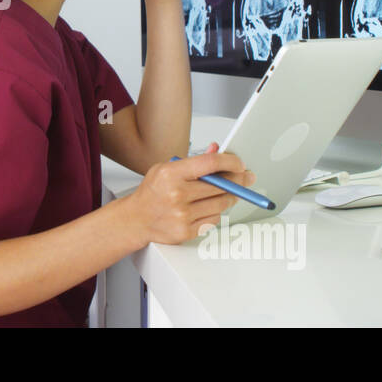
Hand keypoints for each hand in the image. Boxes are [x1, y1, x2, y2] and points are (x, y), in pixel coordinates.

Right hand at [122, 142, 256, 246]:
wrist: (136, 219)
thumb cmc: (152, 192)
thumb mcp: (166, 168)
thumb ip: (194, 160)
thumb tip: (217, 149)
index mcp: (171, 174)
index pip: (210, 163)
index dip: (231, 162)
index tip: (240, 164)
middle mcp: (177, 194)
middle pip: (221, 186)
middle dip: (238, 181)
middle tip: (245, 178)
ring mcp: (182, 215)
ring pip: (222, 204)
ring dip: (229, 198)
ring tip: (225, 193)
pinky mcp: (187, 231)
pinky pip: (214, 220)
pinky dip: (215, 213)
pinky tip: (206, 207)